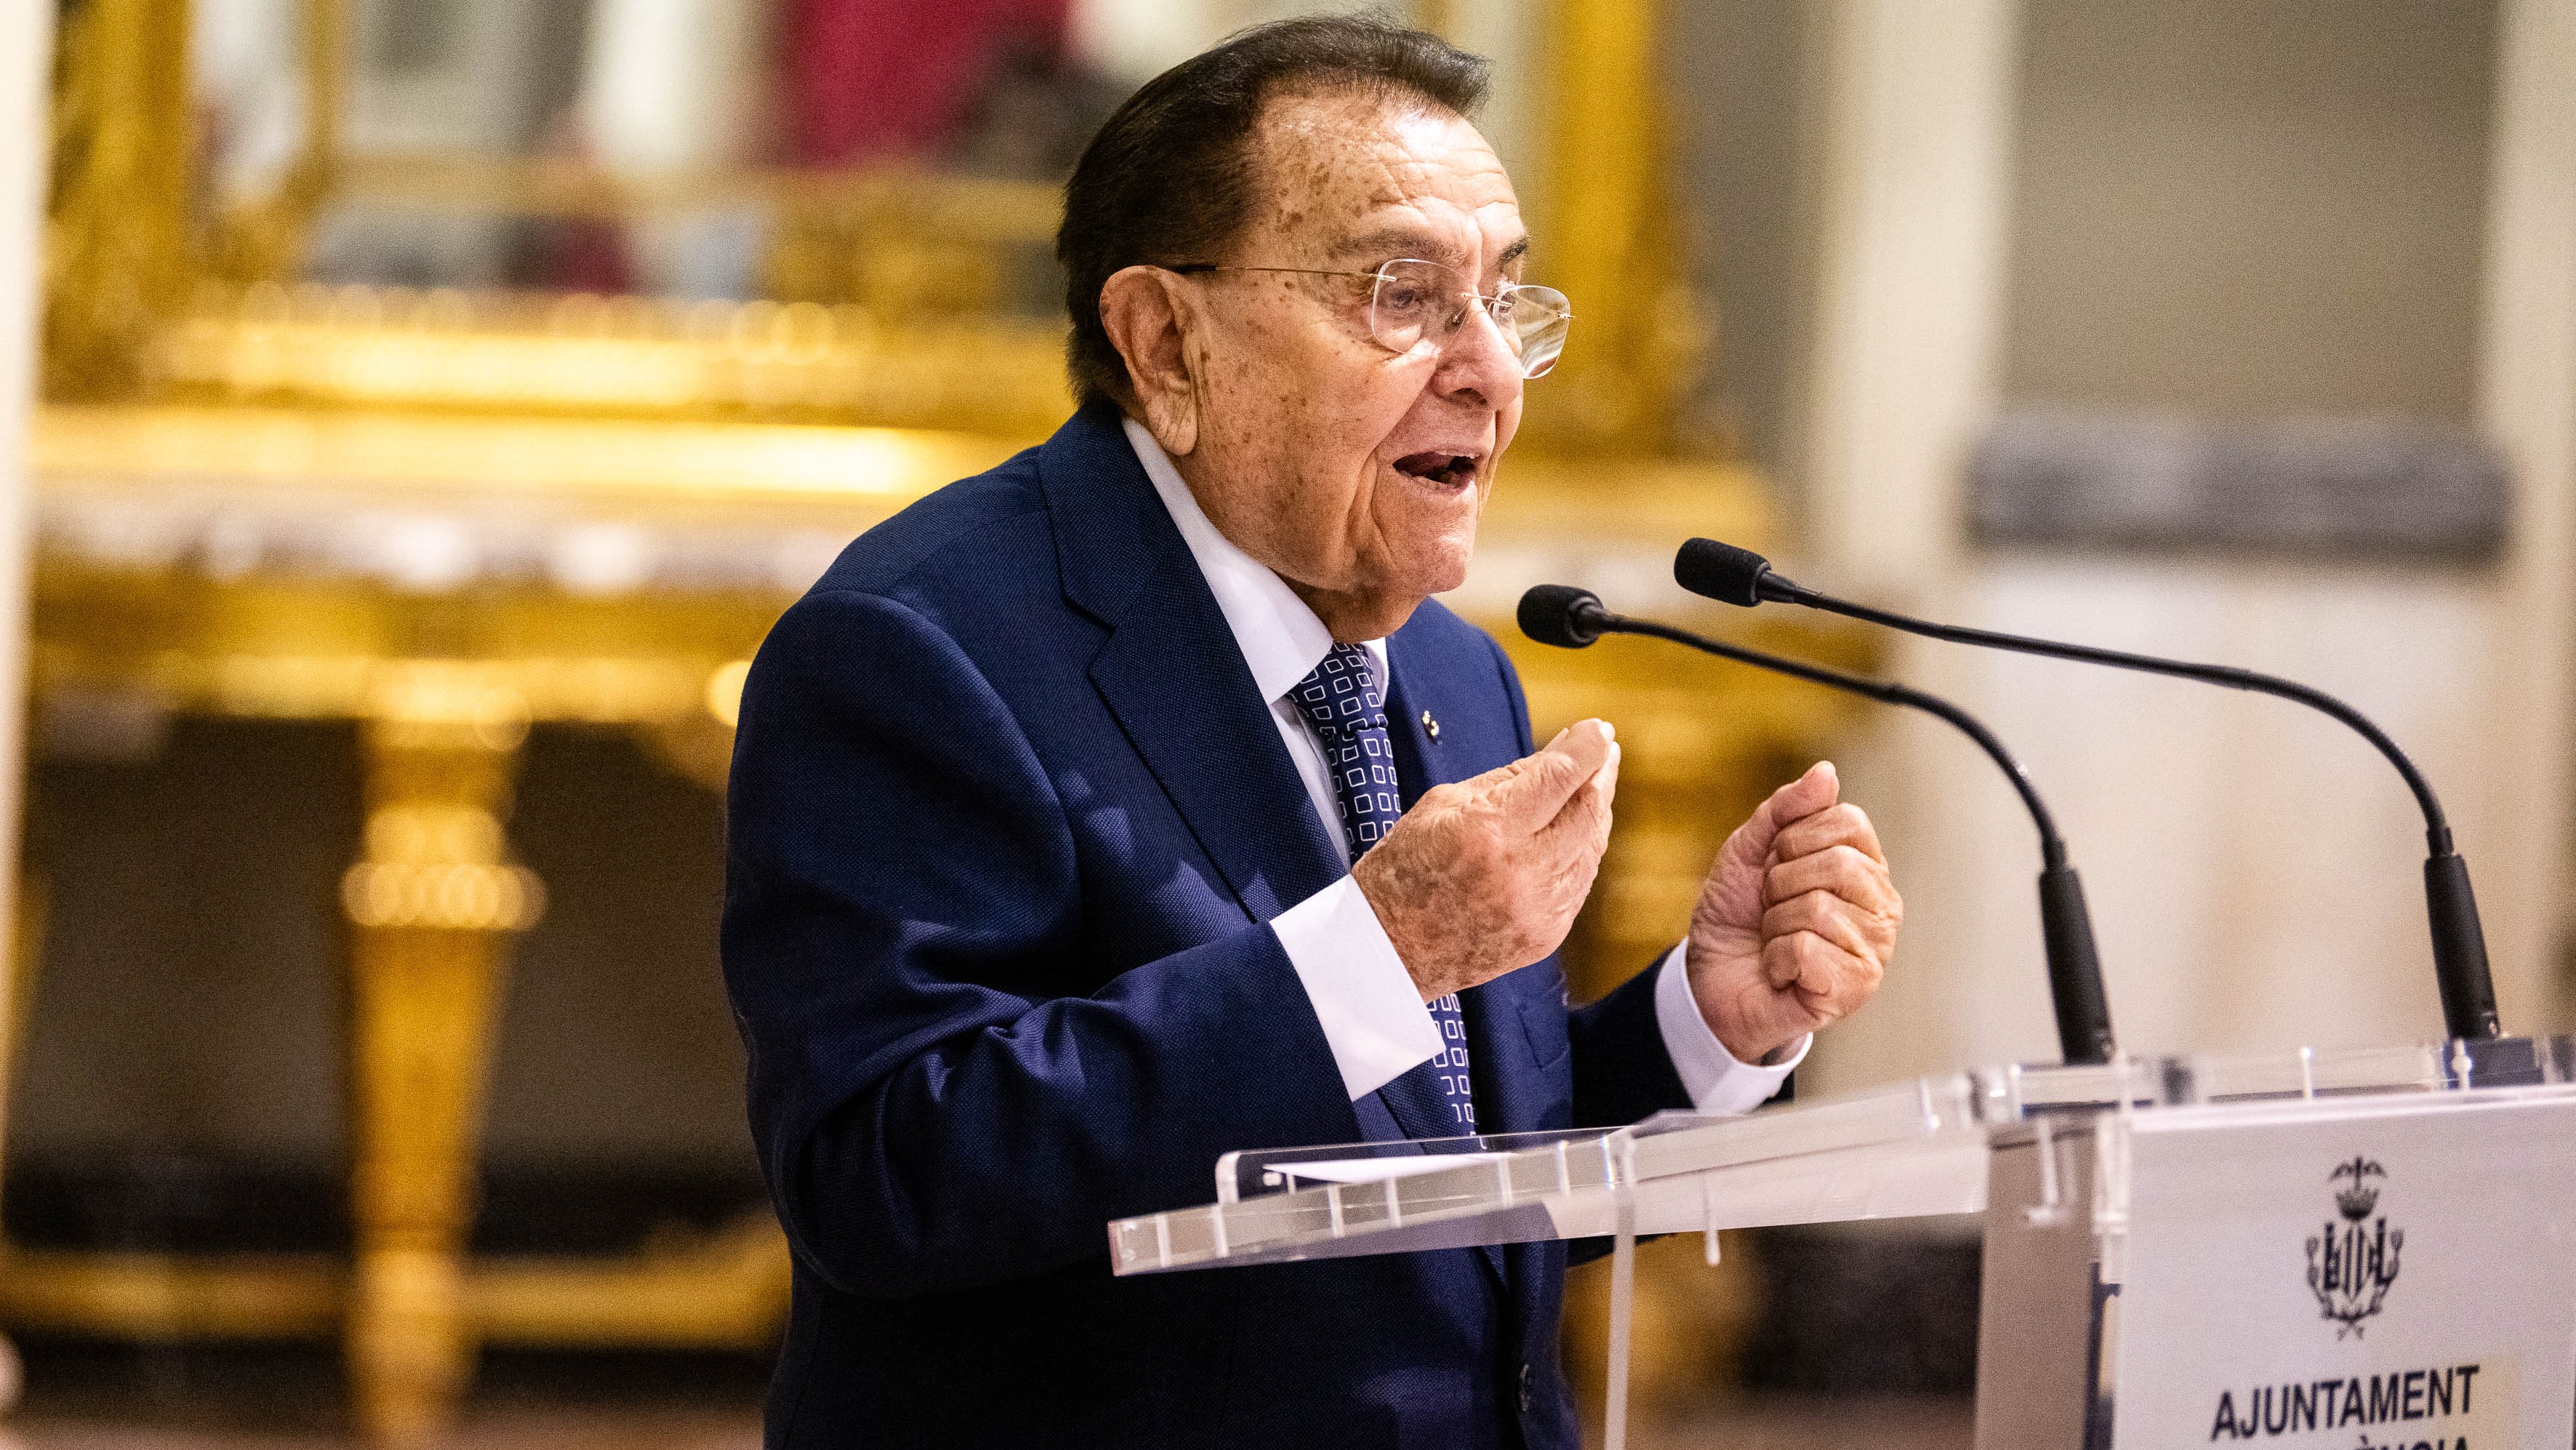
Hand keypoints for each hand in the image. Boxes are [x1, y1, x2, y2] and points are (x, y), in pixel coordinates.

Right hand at [1353, 720, 1620, 1000]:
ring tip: (1590, 786)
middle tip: (1603, 751)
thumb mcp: (1444, 804)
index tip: (1597, 729)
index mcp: (1488, 832)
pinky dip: (1580, 851)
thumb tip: (1562, 750)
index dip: (1587, 748)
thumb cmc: (1405, 869)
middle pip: (1587, 812)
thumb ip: (1510, 778)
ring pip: (1591, 848)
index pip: (1560, 777)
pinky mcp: (1546, 935)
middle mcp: (1521, 873)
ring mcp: (1538, 910)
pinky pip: (1579, 881)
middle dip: (1601, 775)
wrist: (1388, 951)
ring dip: (1595, 812)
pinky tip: (1573, 832)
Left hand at [1687, 761, 1899, 1063]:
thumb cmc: (1737, 917)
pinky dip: (1777, 959)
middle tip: (1773, 908)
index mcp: (1864, 865)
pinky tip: (1783, 972)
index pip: (1848, 821)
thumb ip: (1785, 809)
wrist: (1709, 980)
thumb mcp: (1748, 850)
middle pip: (1840, 864)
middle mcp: (1880, 906)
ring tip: (1776, 942)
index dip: (1793, 840)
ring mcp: (1873, 949)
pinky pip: (1807, 950)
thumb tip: (1826, 772)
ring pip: (1819, 908)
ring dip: (1776, 925)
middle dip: (1782, 883)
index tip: (1775, 866)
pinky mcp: (1856, 988)